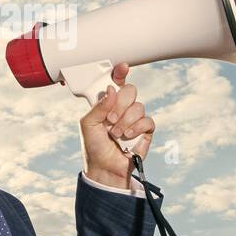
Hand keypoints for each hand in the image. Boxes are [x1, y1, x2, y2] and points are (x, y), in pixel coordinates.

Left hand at [79, 63, 154, 189]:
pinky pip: (148, 120)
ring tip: (116, 134)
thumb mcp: (88, 124)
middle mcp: (122, 107)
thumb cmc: (94, 146)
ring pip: (138, 106)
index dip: (120, 72)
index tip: (122, 67)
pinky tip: (127, 137)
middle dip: (120, 105)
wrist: (105, 167)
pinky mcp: (145, 131)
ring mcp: (135, 118)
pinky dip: (136, 128)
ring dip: (125, 121)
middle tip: (110, 119)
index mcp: (108, 102)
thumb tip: (111, 89)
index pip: (116, 82)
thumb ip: (99, 106)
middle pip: (130, 90)